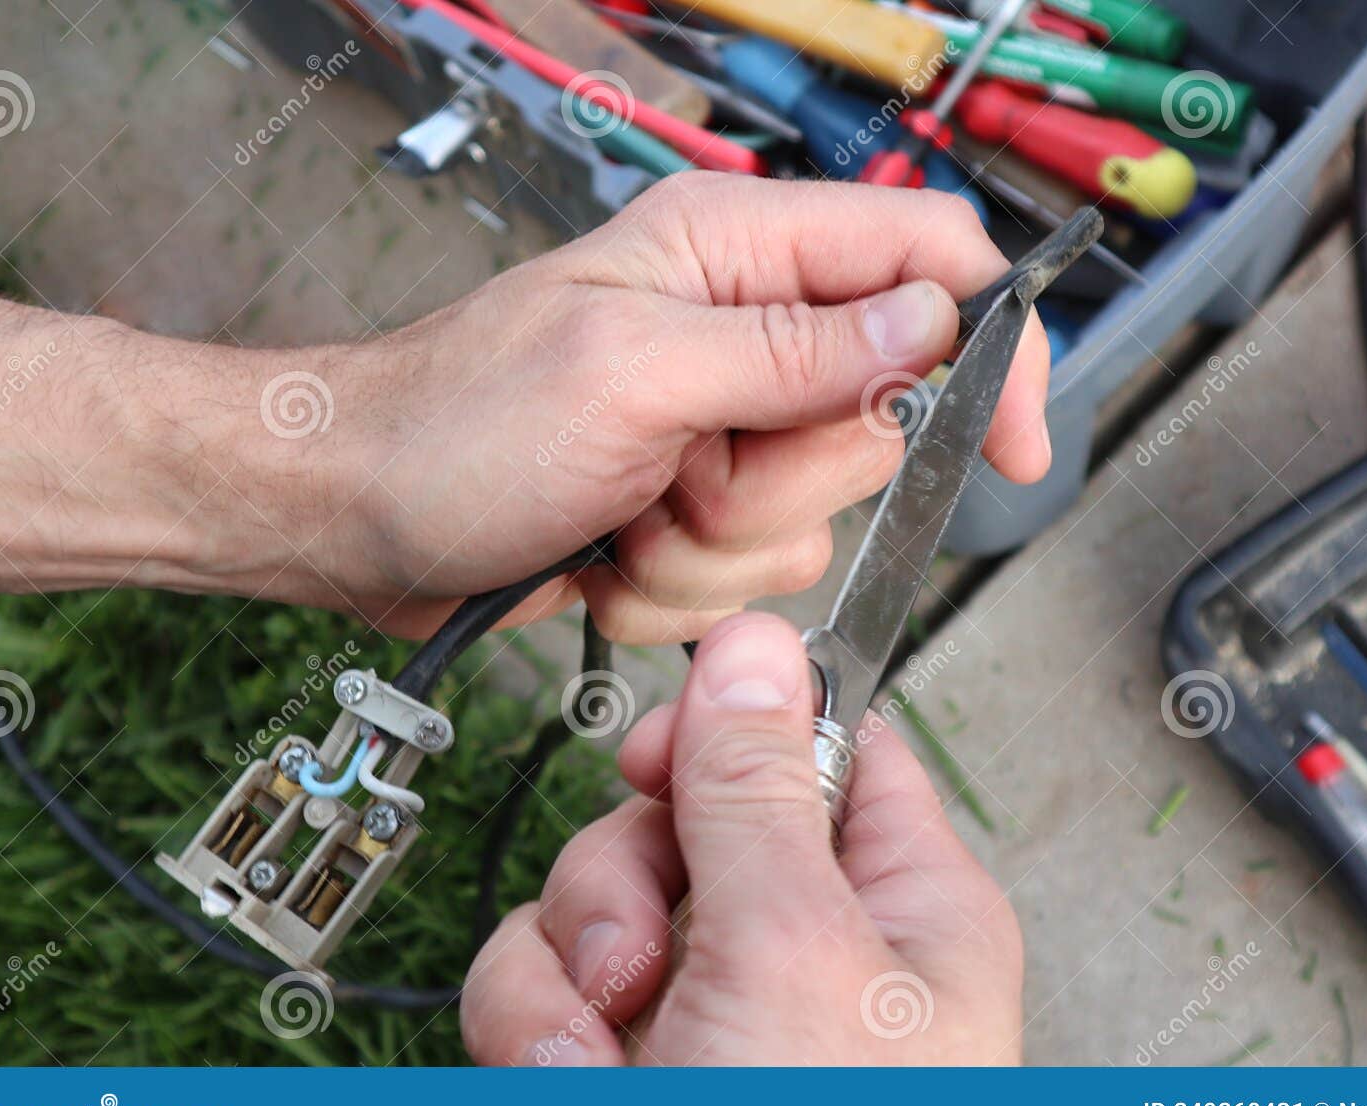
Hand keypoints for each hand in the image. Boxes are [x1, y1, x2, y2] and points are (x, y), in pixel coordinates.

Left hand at [0, 175, 1049, 626]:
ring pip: (810, 519)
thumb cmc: (455, 425)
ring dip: (708, 549)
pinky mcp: (690, 508)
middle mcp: (741, 335)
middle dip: (780, 482)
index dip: (991, 348)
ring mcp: (718, 429)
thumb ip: (794, 349)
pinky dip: (673, 590)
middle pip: (877, 420)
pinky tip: (602, 554)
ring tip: (619, 515)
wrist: (354, 518)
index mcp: (736, 254)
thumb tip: (931, 323)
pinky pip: (746, 578)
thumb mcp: (632, 372)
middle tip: (681, 472)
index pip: (928, 263)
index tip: (1011, 446)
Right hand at [460, 612, 1023, 1064]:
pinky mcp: (620, 1055)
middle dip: (624, 883)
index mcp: (904, 905)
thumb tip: (755, 648)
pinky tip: (576, 1087)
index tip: (667, 743)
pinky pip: (540, 982)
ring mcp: (710, 1004)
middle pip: (683, 816)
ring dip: (567, 975)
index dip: (739, 726)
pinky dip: (537, 1035)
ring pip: (592, 900)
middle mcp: (806, 947)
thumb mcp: (794, 955)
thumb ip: (757, 794)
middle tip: (640, 956)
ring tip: (603, 1054)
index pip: (827, 747)